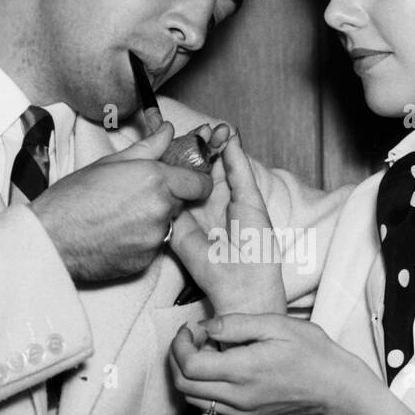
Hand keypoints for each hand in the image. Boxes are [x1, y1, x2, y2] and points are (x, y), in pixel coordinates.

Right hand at [31, 122, 211, 280]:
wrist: (51, 239)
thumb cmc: (73, 198)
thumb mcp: (109, 163)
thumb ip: (147, 148)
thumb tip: (168, 131)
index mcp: (154, 179)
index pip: (200, 183)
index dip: (197, 181)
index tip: (188, 181)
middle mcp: (160, 209)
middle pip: (181, 203)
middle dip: (167, 198)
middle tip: (137, 196)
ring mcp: (154, 238)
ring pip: (166, 225)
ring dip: (152, 220)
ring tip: (119, 216)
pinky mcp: (145, 261)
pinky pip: (152, 246)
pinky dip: (140, 240)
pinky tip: (116, 234)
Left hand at [168, 131, 286, 314]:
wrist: (238, 286)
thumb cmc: (212, 270)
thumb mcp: (182, 237)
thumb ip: (174, 213)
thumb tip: (163, 192)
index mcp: (201, 210)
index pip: (192, 176)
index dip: (186, 158)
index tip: (177, 140)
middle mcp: (218, 202)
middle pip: (210, 165)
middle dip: (204, 146)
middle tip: (199, 129)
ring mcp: (236, 199)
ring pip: (226, 163)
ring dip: (220, 144)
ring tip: (214, 128)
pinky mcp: (251, 199)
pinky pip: (241, 171)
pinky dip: (236, 153)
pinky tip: (231, 138)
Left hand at [169, 313, 374, 414]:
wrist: (335, 386)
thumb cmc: (310, 350)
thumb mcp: (276, 324)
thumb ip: (235, 324)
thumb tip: (204, 326)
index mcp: (243, 370)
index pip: (188, 365)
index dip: (180, 344)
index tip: (190, 328)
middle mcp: (239, 397)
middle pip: (183, 386)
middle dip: (176, 359)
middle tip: (190, 339)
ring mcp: (242, 413)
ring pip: (193, 401)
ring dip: (187, 376)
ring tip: (204, 354)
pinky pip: (210, 410)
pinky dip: (203, 390)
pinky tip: (219, 371)